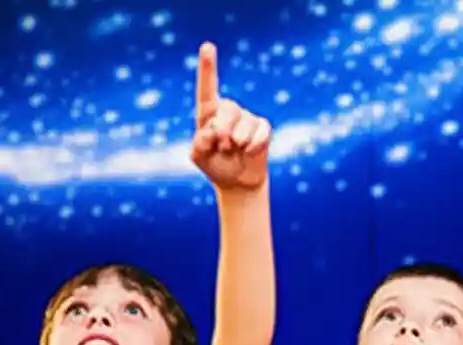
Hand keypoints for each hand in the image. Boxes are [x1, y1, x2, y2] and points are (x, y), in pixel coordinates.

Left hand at [191, 42, 271, 190]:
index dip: (207, 68)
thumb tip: (213, 129)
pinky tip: (249, 152)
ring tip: (235, 152)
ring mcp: (247, 118)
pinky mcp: (263, 127)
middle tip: (224, 148)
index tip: (207, 46)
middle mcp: (228, 111)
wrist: (237, 180)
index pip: (206, 90)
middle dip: (225, 132)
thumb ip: (200, 143)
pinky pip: (262, 131)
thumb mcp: (199, 157)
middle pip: (228, 110)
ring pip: (245, 124)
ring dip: (238, 143)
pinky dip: (254, 146)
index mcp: (208, 114)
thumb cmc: (214, 164)